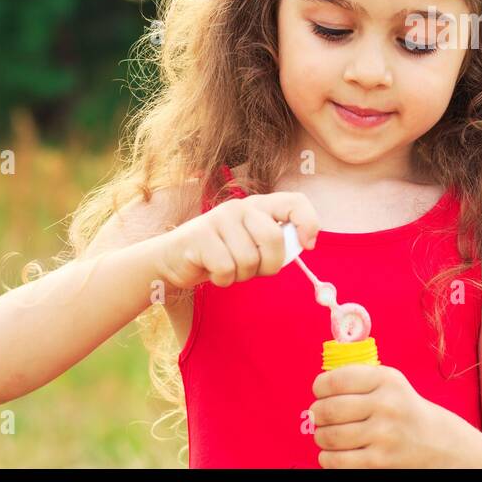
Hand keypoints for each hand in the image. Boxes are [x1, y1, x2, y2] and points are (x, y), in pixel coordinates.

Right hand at [153, 192, 318, 290]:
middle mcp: (240, 206)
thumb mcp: (251, 243)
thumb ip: (275, 241)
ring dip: (242, 275)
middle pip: (273, 239)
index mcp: (259, 205)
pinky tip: (213, 272)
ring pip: (249, 259)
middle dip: (269, 265)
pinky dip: (223, 280)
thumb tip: (304, 244)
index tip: (308, 245)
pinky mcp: (200, 236)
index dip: (308, 222)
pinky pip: (227, 269)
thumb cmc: (221, 253)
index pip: (294, 201)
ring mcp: (219, 219)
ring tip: (228, 268)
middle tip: (254, 270)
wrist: (173, 258)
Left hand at [309, 364, 462, 467]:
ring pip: (330, 436)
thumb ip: (357, 377)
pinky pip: (337, 461)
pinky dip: (327, 458)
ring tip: (325, 435)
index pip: (336, 380)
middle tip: (318, 416)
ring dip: (321, 436)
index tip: (319, 392)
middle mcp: (386, 405)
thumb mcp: (388, 382)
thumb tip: (319, 386)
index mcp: (386, 379)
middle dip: (317, 414)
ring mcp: (383, 435)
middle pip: (329, 409)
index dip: (319, 387)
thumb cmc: (402, 408)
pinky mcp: (379, 461)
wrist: (437, 442)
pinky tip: (331, 453)